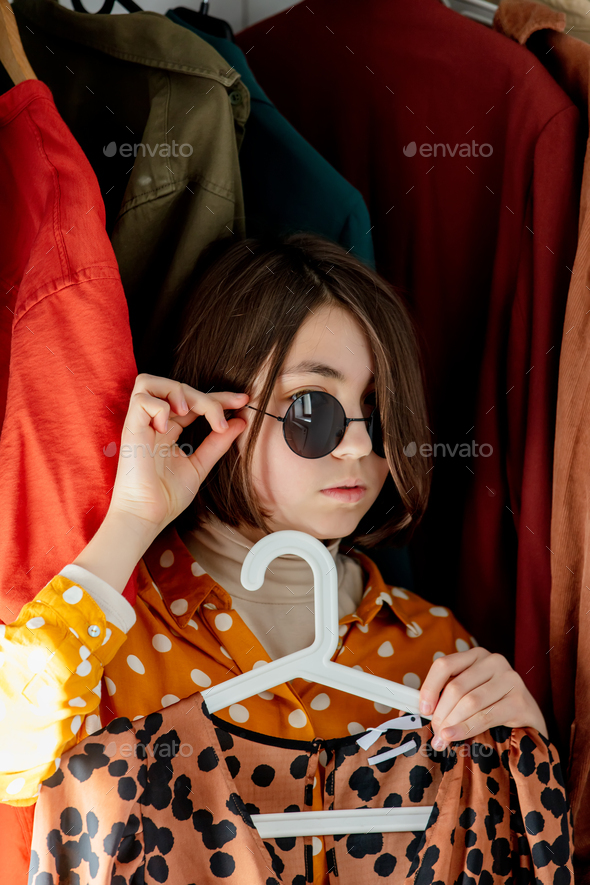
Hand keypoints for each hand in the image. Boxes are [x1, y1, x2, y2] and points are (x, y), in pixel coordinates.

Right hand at [107, 373, 248, 533]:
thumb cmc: (166, 497)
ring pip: (151, 381)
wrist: (147, 516)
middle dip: (207, 397)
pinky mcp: (131, 428)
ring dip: (177, 391)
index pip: (193, 402)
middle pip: (179, 388)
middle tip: (223, 418)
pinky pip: (142, 398)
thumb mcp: (199, 465)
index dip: (219, 397)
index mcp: (168, 430)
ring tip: (190, 413)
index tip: (243, 401)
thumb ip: (217, 444)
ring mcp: (140, 424)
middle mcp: (154, 423)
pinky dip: (160, 406)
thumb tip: (240, 422)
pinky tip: (167, 427)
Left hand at [418, 647, 547, 750]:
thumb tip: (418, 710)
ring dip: (452, 723)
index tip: (423, 709)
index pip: (444, 665)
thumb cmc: (492, 705)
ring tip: (442, 738)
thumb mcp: (469, 693)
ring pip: (470, 702)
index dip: (429, 688)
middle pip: (456, 687)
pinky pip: (486, 716)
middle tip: (435, 731)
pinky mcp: (520, 700)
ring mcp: (510, 679)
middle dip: (441, 713)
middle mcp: (494, 661)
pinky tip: (454, 736)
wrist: (529, 720)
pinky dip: (467, 728)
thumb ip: (447, 696)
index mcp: (476, 656)